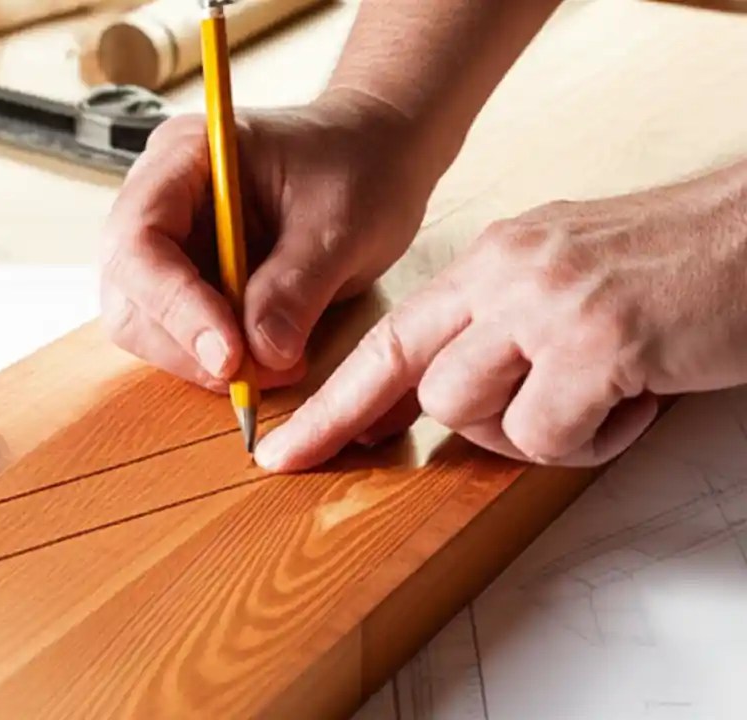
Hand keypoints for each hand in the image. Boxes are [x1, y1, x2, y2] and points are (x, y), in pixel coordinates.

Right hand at [99, 89, 437, 394]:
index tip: (229, 354)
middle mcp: (158, 198)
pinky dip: (214, 360)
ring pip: (142, 323)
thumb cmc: (359, 166)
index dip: (174, 304)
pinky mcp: (185, 280)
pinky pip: (174, 335)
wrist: (379, 157)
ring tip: (275, 364)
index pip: (138, 239)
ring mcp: (167, 241)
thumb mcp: (341, 224)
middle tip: (253, 374)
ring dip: (199, 360)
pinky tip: (267, 357)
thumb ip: (297, 286)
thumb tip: (261, 354)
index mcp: (183, 156)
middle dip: (184, 343)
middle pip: (128, 290)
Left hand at [255, 164, 746, 469]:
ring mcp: (547, 306)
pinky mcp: (596, 342)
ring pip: (470, 411)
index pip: (388, 337)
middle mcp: (506, 276)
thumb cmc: (674, 265)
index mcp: (492, 260)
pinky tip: (632, 402)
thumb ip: (496, 325)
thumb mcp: (561, 275)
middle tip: (433, 442)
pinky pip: (546, 435)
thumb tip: (437, 394)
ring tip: (598, 399)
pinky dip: (590, 440)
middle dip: (414, 427)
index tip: (285, 450)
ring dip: (532, 432)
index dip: (333, 402)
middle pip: (415, 378)